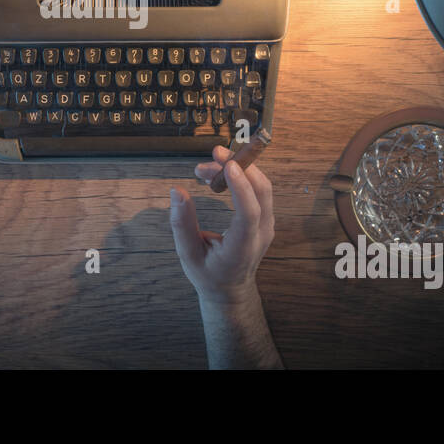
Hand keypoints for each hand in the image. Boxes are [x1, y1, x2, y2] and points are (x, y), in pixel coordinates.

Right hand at [170, 145, 274, 306]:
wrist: (230, 290)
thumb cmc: (208, 274)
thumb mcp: (188, 254)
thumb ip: (182, 224)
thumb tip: (176, 191)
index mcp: (243, 247)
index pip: (249, 213)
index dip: (241, 186)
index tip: (227, 164)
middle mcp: (262, 234)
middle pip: (262, 191)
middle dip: (240, 166)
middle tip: (214, 153)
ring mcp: (267, 225)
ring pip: (262, 186)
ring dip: (238, 169)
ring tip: (205, 169)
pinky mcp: (265, 218)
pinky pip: (259, 190)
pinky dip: (241, 177)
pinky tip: (218, 176)